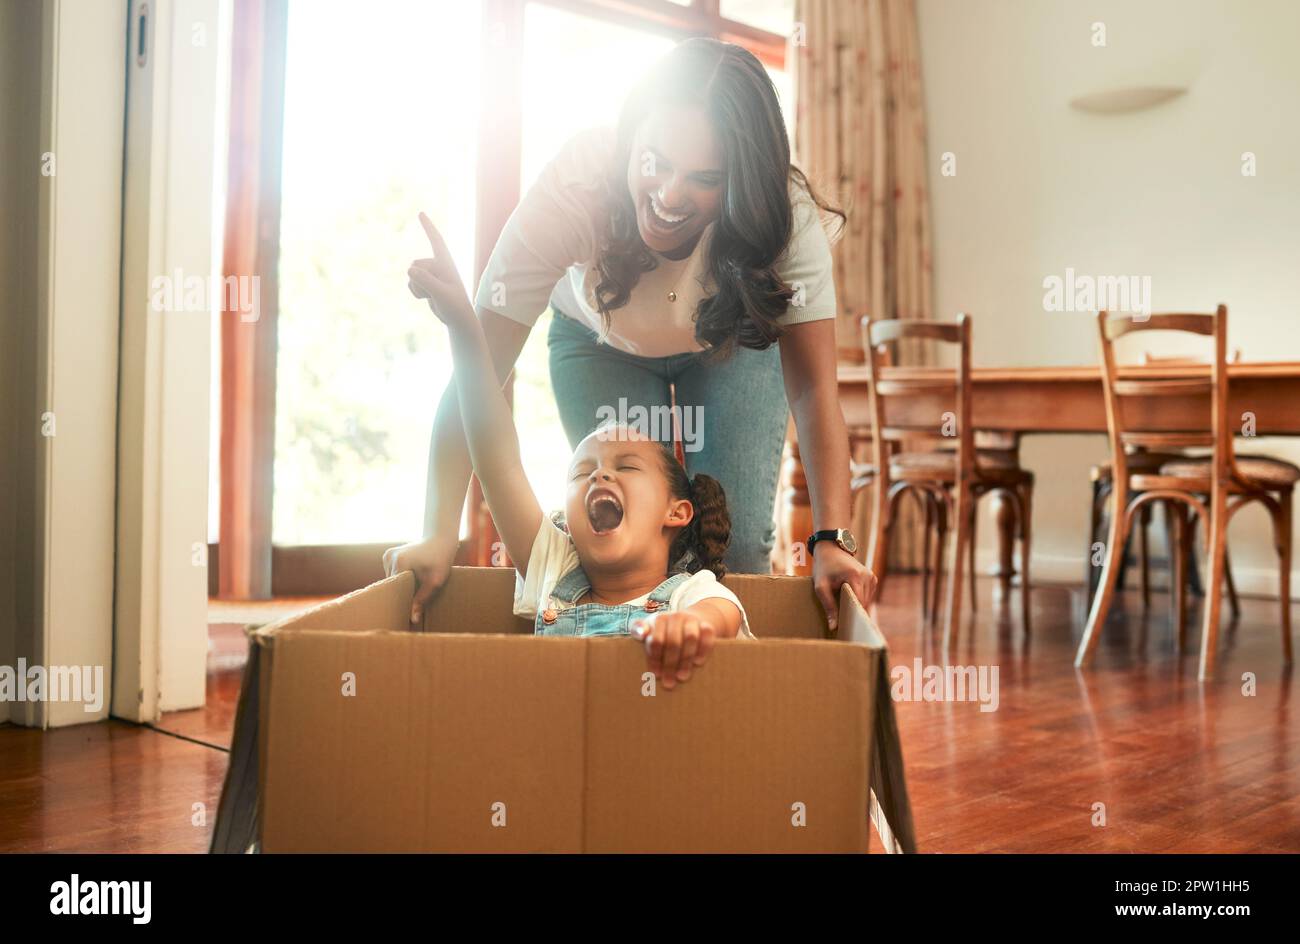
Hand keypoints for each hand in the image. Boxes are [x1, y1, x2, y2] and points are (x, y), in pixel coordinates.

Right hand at [382, 532, 459, 626]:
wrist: (440, 538)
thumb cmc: (441, 559)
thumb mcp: (435, 581)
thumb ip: (422, 600)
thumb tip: (413, 620)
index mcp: (399, 563)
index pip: (395, 590)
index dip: (402, 600)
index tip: (409, 610)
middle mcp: (389, 557)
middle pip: (391, 585)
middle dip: (401, 593)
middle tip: (412, 602)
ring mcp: (387, 555)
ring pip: (390, 580)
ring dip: (400, 585)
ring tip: (414, 587)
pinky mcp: (388, 554)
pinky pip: (391, 573)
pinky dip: (399, 578)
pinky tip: (411, 578)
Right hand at [407, 212, 475, 329]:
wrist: (457, 319)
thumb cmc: (454, 306)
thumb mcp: (441, 294)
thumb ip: (426, 281)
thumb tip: (409, 268)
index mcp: (446, 263)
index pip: (436, 241)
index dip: (428, 227)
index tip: (421, 213)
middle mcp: (437, 265)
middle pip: (415, 264)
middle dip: (419, 280)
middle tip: (436, 292)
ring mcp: (431, 274)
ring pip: (411, 274)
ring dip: (418, 288)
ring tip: (434, 296)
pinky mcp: (425, 282)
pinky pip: (410, 283)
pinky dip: (416, 292)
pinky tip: (428, 298)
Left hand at [632, 611, 717, 690]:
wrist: (690, 620)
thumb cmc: (665, 631)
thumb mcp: (651, 630)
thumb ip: (640, 630)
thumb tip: (639, 633)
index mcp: (659, 619)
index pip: (656, 641)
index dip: (656, 659)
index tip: (656, 674)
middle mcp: (676, 617)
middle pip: (673, 642)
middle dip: (670, 665)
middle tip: (669, 683)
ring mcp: (692, 620)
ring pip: (690, 638)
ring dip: (686, 660)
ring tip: (682, 676)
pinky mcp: (706, 625)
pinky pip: (707, 636)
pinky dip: (703, 650)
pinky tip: (698, 662)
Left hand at [812, 544, 876, 631]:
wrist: (830, 549)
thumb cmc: (823, 567)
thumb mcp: (821, 587)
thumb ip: (828, 606)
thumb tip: (834, 627)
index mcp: (856, 577)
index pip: (859, 604)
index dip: (852, 616)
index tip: (845, 626)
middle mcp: (868, 577)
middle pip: (864, 604)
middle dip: (853, 613)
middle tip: (841, 621)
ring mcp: (872, 577)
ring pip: (867, 602)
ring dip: (856, 606)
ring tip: (844, 609)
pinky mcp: (872, 578)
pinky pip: (867, 596)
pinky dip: (859, 600)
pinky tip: (848, 600)